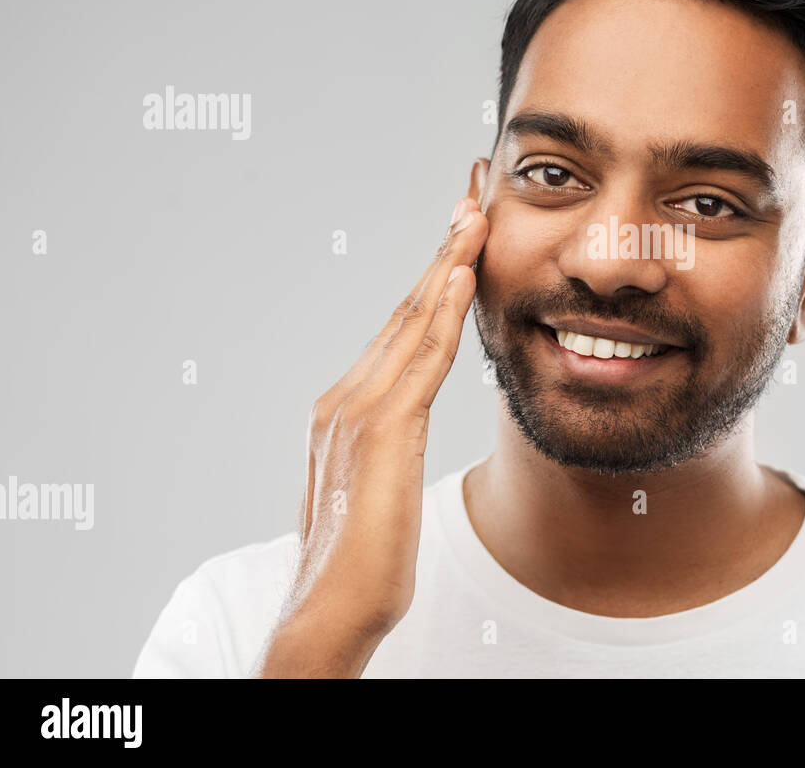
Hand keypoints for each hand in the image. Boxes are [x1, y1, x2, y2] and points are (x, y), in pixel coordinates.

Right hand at [255, 196, 487, 676]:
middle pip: (407, 307)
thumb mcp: (381, 485)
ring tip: (475, 210)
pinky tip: (462, 274)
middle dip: (444, 247)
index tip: (463, 230)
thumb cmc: (363, 559)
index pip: (402, 326)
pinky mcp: (381, 432)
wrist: (328, 611)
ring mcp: (360, 410)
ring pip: (414, 320)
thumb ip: (391, 444)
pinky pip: (421, 360)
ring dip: (448, 260)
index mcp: (350, 406)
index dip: (435, 275)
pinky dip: (443, 313)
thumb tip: (403, 426)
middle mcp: (348, 396)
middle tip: (473, 193)